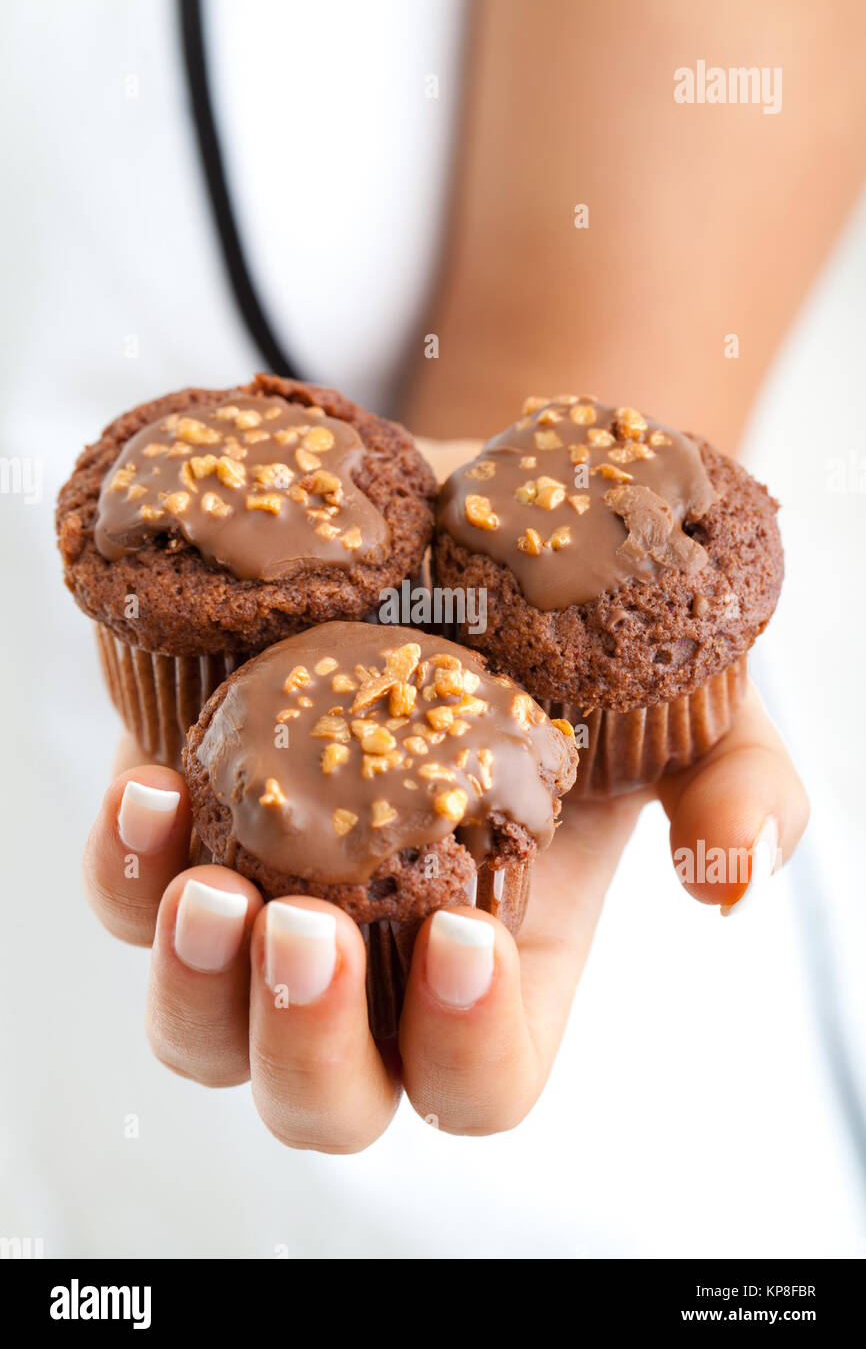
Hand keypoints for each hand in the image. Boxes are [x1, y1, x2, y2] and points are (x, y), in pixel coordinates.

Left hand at [82, 682, 806, 1151]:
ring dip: (196, 985)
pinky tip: (153, 793)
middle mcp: (377, 958)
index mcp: (500, 960)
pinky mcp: (194, 824)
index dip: (469, 1047)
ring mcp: (271, 897)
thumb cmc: (588, 631)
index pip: (479, 1085)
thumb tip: (732, 885)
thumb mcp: (693, 696)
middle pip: (322, 1096)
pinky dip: (125, 867)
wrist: (467, 523)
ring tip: (214, 886)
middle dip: (307, 1044)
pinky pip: (127, 896)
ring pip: (204, 1030)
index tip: (470, 934)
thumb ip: (740, 790)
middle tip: (312, 933)